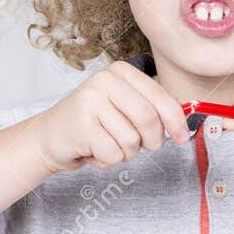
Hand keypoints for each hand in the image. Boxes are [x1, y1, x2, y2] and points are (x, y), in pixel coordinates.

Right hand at [32, 61, 189, 173]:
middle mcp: (105, 80)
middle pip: (149, 119)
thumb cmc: (95, 125)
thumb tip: (183, 127)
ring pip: (131, 140)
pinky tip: (92, 150)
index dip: (176, 122)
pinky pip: (113, 154)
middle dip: (150, 141)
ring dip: (124, 153)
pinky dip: (107, 161)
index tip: (182, 138)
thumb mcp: (125, 109)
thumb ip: (153, 111)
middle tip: (138, 146)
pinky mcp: (80, 124)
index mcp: (121, 72)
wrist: (50, 137)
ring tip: (106, 144)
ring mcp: (90, 100)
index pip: (161, 97)